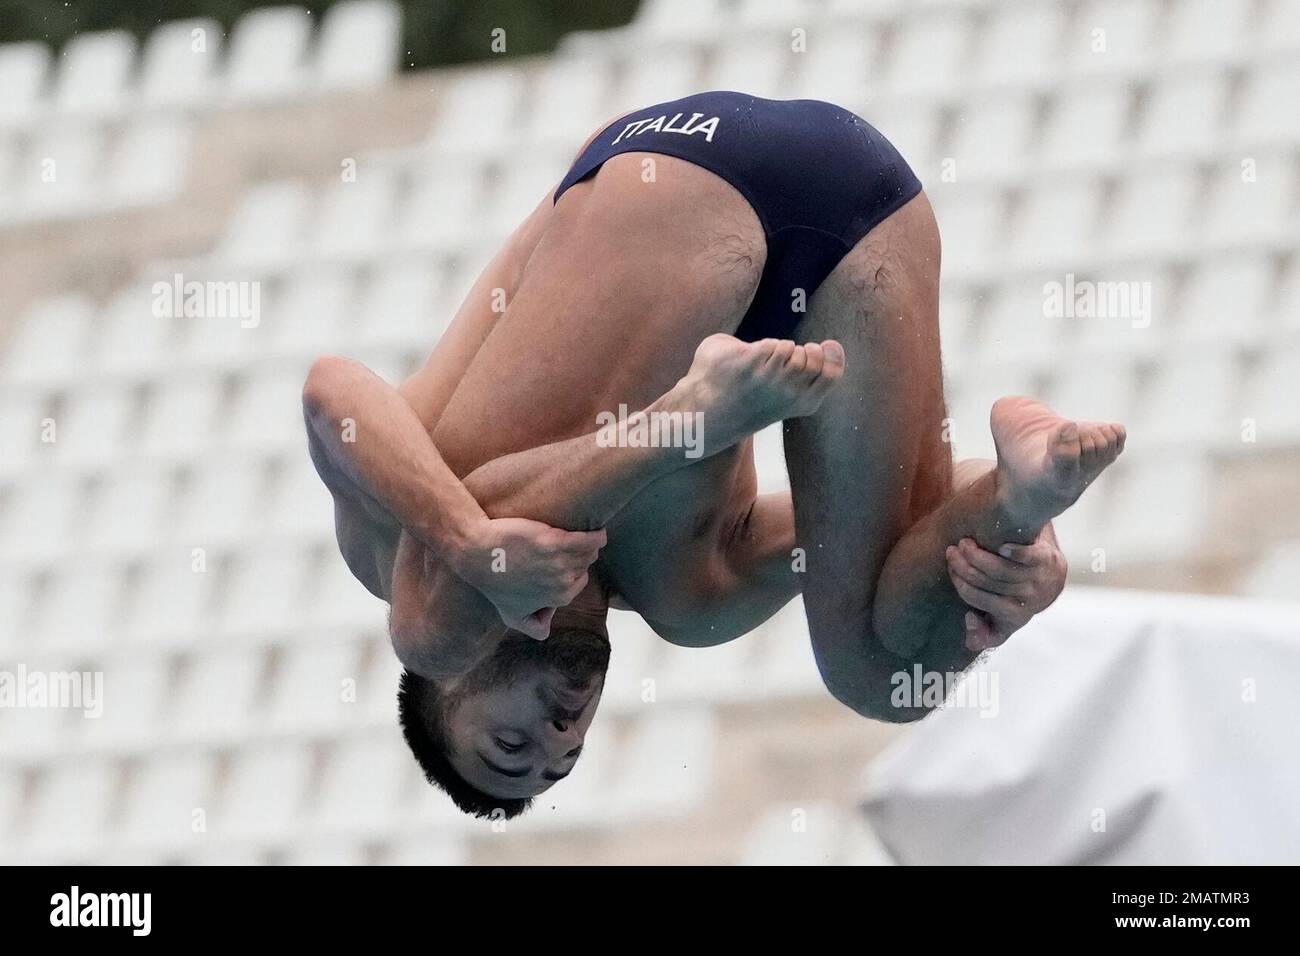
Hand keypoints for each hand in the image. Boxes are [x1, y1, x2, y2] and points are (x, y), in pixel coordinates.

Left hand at [449, 516, 605, 639]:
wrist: (477, 551)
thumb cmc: (493, 579)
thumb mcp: (511, 613)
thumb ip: (532, 626)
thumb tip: (547, 631)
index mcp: (558, 599)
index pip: (579, 582)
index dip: (570, 571)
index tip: (559, 561)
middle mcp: (562, 585)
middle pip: (585, 565)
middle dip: (578, 557)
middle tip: (562, 547)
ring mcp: (560, 563)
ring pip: (588, 551)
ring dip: (587, 544)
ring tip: (575, 536)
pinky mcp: (556, 542)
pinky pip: (591, 539)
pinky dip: (596, 536)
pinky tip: (595, 530)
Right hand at [945, 529, 1066, 652]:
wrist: (1052, 576)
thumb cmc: (1018, 598)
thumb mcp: (1002, 621)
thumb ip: (982, 633)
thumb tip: (970, 619)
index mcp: (1014, 617)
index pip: (976, 598)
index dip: (960, 583)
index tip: (951, 570)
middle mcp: (1026, 599)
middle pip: (985, 580)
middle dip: (962, 564)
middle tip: (952, 551)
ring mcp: (1037, 579)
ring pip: (1001, 568)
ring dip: (977, 554)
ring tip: (964, 543)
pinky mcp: (1046, 559)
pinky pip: (1028, 556)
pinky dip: (1013, 551)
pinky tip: (999, 546)